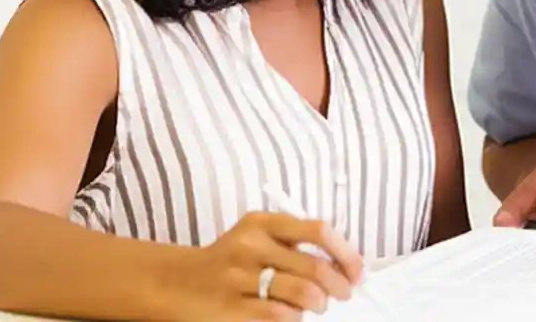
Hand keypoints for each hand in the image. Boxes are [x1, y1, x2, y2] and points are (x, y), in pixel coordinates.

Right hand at [163, 211, 364, 321]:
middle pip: (314, 267)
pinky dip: (295, 318)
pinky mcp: (231, 309)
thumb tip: (345, 267)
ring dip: (319, 304)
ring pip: (302, 294)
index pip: (318, 231)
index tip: (357, 271)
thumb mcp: (257, 237)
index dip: (345, 253)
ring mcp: (238, 278)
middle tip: (343, 294)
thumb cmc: (230, 260)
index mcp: (262, 223)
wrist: (177, 282)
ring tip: (317, 306)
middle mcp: (250, 246)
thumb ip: (295, 244)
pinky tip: (293, 315)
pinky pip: (280, 316)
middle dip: (338, 285)